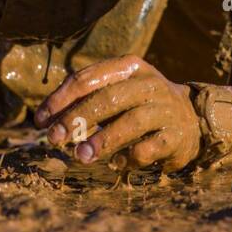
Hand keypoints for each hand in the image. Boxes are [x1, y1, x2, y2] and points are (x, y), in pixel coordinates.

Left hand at [32, 55, 200, 171]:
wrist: (191, 119)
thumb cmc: (140, 104)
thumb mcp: (117, 90)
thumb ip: (86, 99)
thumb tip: (46, 119)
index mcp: (129, 67)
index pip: (88, 78)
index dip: (60, 99)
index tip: (40, 120)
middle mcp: (149, 84)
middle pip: (107, 98)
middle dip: (76, 119)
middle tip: (53, 138)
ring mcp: (164, 110)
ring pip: (130, 122)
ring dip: (101, 141)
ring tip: (80, 156)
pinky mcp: (176, 136)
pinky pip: (148, 148)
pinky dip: (129, 157)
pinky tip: (116, 163)